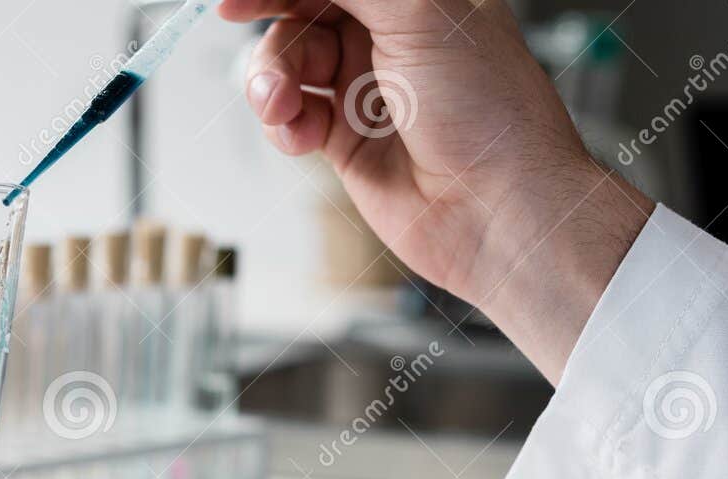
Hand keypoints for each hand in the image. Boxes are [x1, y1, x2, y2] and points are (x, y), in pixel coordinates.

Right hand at [220, 0, 654, 380]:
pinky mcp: (345, 139)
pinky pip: (290, 117)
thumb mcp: (420, 13)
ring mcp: (365, 88)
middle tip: (269, 70)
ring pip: (288, 67)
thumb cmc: (488, 111)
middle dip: (276, 41)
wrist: (495, 209)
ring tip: (283, 108)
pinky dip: (283, 125)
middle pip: (301, 16)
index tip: (232, 3)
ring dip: (272, 85)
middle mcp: (390, 36)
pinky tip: (303, 137)